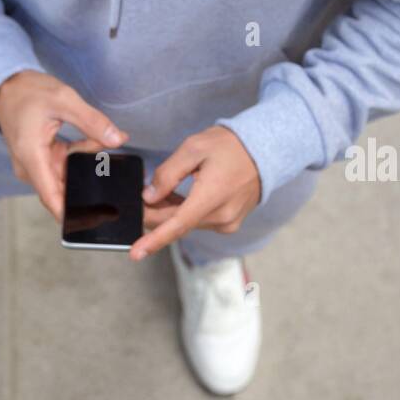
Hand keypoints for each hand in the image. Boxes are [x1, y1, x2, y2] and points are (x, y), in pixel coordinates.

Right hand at [0, 70, 128, 222]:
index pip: (52, 198)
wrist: (7, 85)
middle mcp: (30, 167)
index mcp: (31, 157)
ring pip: (67, 177)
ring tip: (100, 146)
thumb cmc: (29, 91)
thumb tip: (118, 140)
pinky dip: (79, 156)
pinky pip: (64, 167)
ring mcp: (34, 165)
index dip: (73, 215)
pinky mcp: (40, 159)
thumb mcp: (64, 100)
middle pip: (63, 190)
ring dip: (85, 165)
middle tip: (111, 175)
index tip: (94, 223)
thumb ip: (92, 121)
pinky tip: (92, 143)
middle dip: (88, 184)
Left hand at [131, 125, 261, 261]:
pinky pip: (199, 222)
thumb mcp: (193, 148)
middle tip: (140, 197)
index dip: (154, 240)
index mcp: (212, 197)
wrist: (263, 150)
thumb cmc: (229, 146)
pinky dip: (184, 212)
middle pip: (177, 223)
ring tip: (159, 191)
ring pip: (187, 223)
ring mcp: (227, 222)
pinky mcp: (229, 222)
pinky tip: (177, 197)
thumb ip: (168, 174)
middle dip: (155, 214)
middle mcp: (221, 217)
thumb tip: (149, 196)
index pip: (177, 224)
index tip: (135, 254)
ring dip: (170, 212)